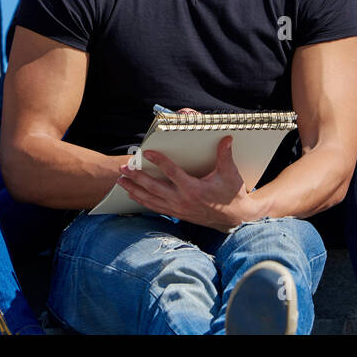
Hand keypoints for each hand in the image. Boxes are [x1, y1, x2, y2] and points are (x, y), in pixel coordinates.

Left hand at [117, 137, 256, 231]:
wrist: (235, 218)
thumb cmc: (232, 195)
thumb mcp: (230, 174)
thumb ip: (225, 156)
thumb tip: (226, 138)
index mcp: (194, 189)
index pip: (172, 173)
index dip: (159, 161)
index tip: (147, 152)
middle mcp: (183, 200)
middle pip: (154, 188)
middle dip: (137, 177)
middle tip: (123, 168)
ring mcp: (178, 209)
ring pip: (151, 199)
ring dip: (135, 190)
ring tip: (121, 181)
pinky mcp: (177, 214)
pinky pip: (155, 207)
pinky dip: (142, 200)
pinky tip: (133, 194)